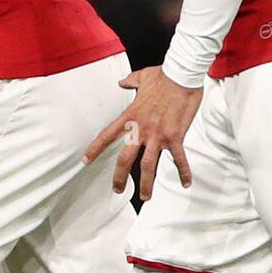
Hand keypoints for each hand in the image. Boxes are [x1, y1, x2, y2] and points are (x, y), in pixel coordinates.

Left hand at [83, 66, 202, 198]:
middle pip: (125, 158)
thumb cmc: (163, 75)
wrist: (182, 75)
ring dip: (146, 184)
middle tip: (117, 190)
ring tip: (145, 196)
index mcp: (131, 116)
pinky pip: (179, 159)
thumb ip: (130, 81)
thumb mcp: (142, 76)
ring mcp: (158, 134)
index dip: (95, 149)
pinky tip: (185, 183)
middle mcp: (141, 128)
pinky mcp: (175, 136)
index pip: (108, 135)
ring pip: (148, 165)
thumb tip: (122, 81)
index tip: (85, 161)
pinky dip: (183, 172)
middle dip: (119, 177)